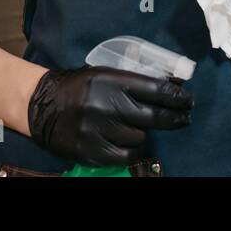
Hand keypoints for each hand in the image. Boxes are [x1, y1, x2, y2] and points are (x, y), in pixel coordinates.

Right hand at [27, 66, 192, 166]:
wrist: (43, 105)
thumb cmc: (79, 87)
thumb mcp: (104, 74)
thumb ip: (133, 82)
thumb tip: (171, 88)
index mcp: (111, 80)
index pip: (154, 89)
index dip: (176, 97)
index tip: (188, 101)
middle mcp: (106, 104)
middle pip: (153, 116)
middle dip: (174, 118)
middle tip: (184, 118)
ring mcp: (98, 129)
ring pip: (140, 137)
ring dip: (142, 133)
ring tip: (133, 126)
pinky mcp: (92, 150)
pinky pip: (126, 155)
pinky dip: (132, 150)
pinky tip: (129, 143)